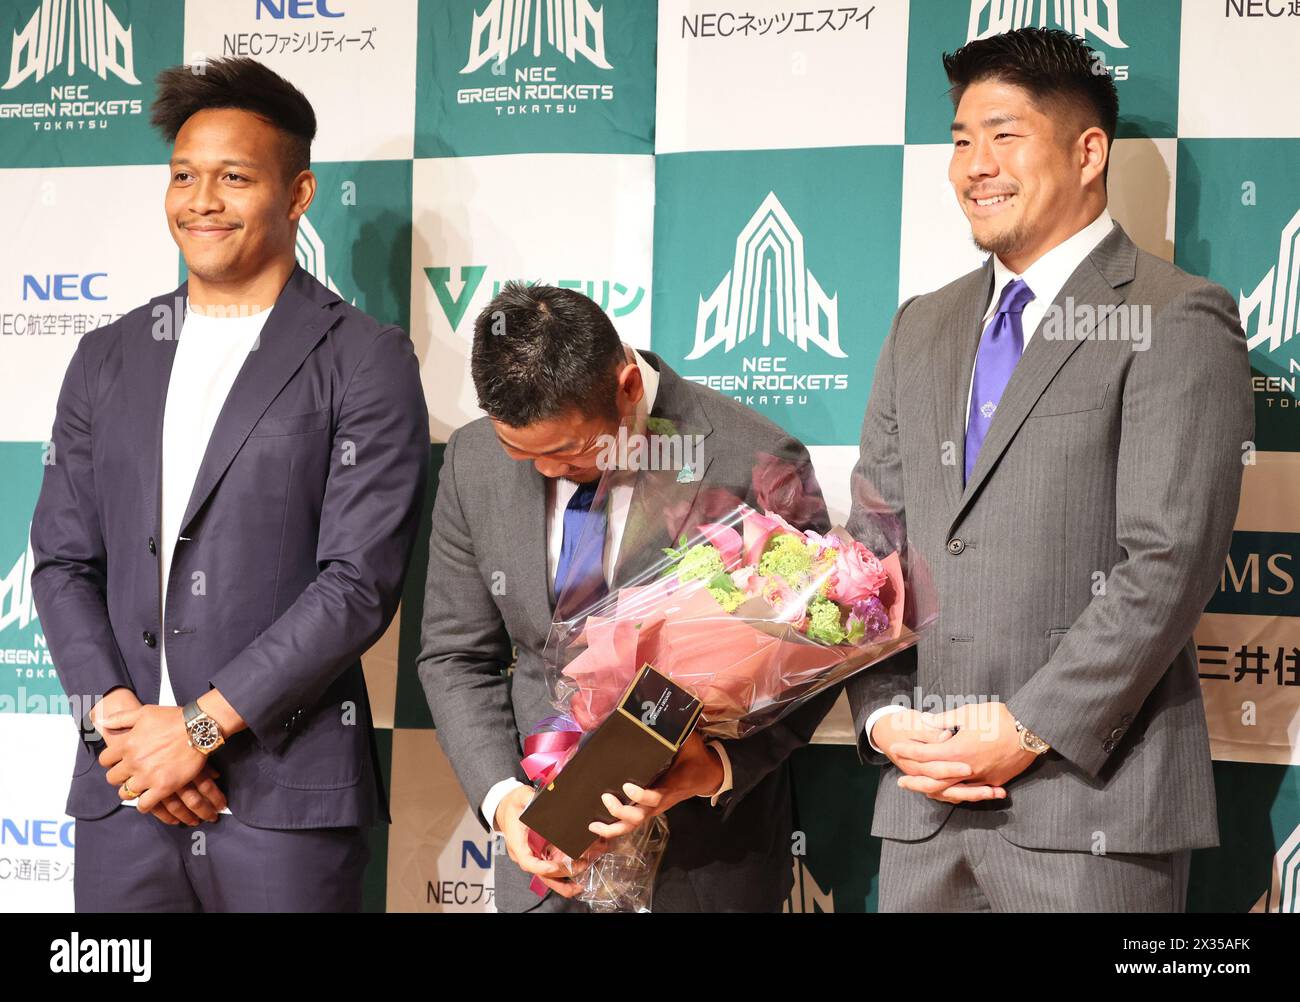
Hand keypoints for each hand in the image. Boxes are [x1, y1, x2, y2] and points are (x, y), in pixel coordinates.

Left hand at [90, 691, 224, 824]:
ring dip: (131, 790)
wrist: (199, 728)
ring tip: (141, 786)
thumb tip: (103, 722)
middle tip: (131, 773)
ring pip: (126, 793)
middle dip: (120, 776)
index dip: (111, 761)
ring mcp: (147, 776)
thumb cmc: (174, 719)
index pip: (104, 760)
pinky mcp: (163, 787)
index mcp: (126, 744)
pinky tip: (150, 798)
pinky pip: (144, 805)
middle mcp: (133, 762)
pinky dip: (144, 804)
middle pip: (113, 778)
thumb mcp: (144, 712)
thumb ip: (120, 718)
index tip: (120, 761)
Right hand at [495, 785, 603, 898]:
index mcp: (517, 842)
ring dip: (562, 882)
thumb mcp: (520, 796)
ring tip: (580, 883)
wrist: (504, 808)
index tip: (553, 867)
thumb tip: (545, 798)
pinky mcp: (538, 855)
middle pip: (539, 874)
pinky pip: (550, 870)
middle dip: (559, 876)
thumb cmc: (512, 804)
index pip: (527, 861)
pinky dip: (563, 875)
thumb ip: (531, 798)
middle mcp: (524, 854)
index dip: (540, 867)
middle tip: (580, 867)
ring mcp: (531, 856)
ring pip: (545, 876)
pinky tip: (578, 874)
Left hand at [587, 731, 724, 839]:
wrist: (708, 775)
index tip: (627, 786)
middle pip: (639, 817)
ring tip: (593, 824)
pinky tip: (598, 827)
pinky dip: (615, 827)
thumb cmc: (695, 756)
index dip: (640, 795)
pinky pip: (632, 823)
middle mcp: (660, 802)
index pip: (655, 796)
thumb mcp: (688, 741)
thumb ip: (674, 731)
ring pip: (634, 825)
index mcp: (671, 786)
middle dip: (621, 811)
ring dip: (614, 827)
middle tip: (605, 797)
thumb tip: (659, 713)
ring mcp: (654, 808)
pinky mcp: (649, 809)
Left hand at [889, 703, 1037, 803]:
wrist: (1030, 730)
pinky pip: (972, 792)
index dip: (909, 752)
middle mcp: (966, 769)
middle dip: (915, 782)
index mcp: (957, 751)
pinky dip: (958, 793)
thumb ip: (945, 720)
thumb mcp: (968, 713)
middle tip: (901, 782)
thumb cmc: (998, 718)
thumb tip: (926, 720)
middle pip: (934, 781)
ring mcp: (981, 778)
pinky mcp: (995, 782)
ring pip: (952, 791)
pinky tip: (950, 792)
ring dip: (935, 791)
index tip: (896, 749)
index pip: (925, 755)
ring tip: (923, 790)